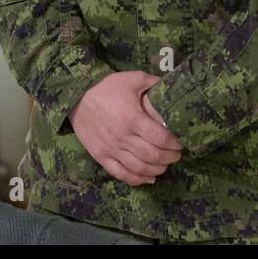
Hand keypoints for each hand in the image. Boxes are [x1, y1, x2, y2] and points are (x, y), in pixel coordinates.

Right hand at [70, 71, 182, 185]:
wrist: (77, 96)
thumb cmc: (107, 87)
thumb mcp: (133, 78)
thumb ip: (154, 83)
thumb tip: (174, 86)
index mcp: (133, 118)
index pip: (160, 138)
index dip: (174, 143)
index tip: (180, 143)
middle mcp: (123, 137)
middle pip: (153, 156)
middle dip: (169, 158)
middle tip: (176, 155)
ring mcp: (111, 149)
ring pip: (139, 168)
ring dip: (157, 170)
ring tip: (165, 165)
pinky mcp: (101, 157)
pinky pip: (122, 174)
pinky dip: (138, 180)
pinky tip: (149, 178)